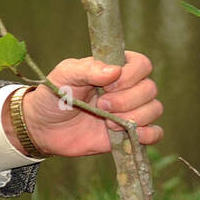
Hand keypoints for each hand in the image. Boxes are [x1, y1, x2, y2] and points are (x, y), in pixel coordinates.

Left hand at [19, 50, 162, 157]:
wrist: (43, 127)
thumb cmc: (53, 95)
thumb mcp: (65, 76)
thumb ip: (88, 69)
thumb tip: (115, 71)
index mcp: (115, 68)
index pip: (142, 65)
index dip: (130, 76)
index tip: (107, 85)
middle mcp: (127, 88)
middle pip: (150, 89)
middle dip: (127, 100)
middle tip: (102, 106)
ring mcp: (130, 111)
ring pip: (154, 109)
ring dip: (133, 117)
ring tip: (107, 122)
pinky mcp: (129, 133)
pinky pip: (155, 133)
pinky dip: (147, 134)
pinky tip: (126, 134)